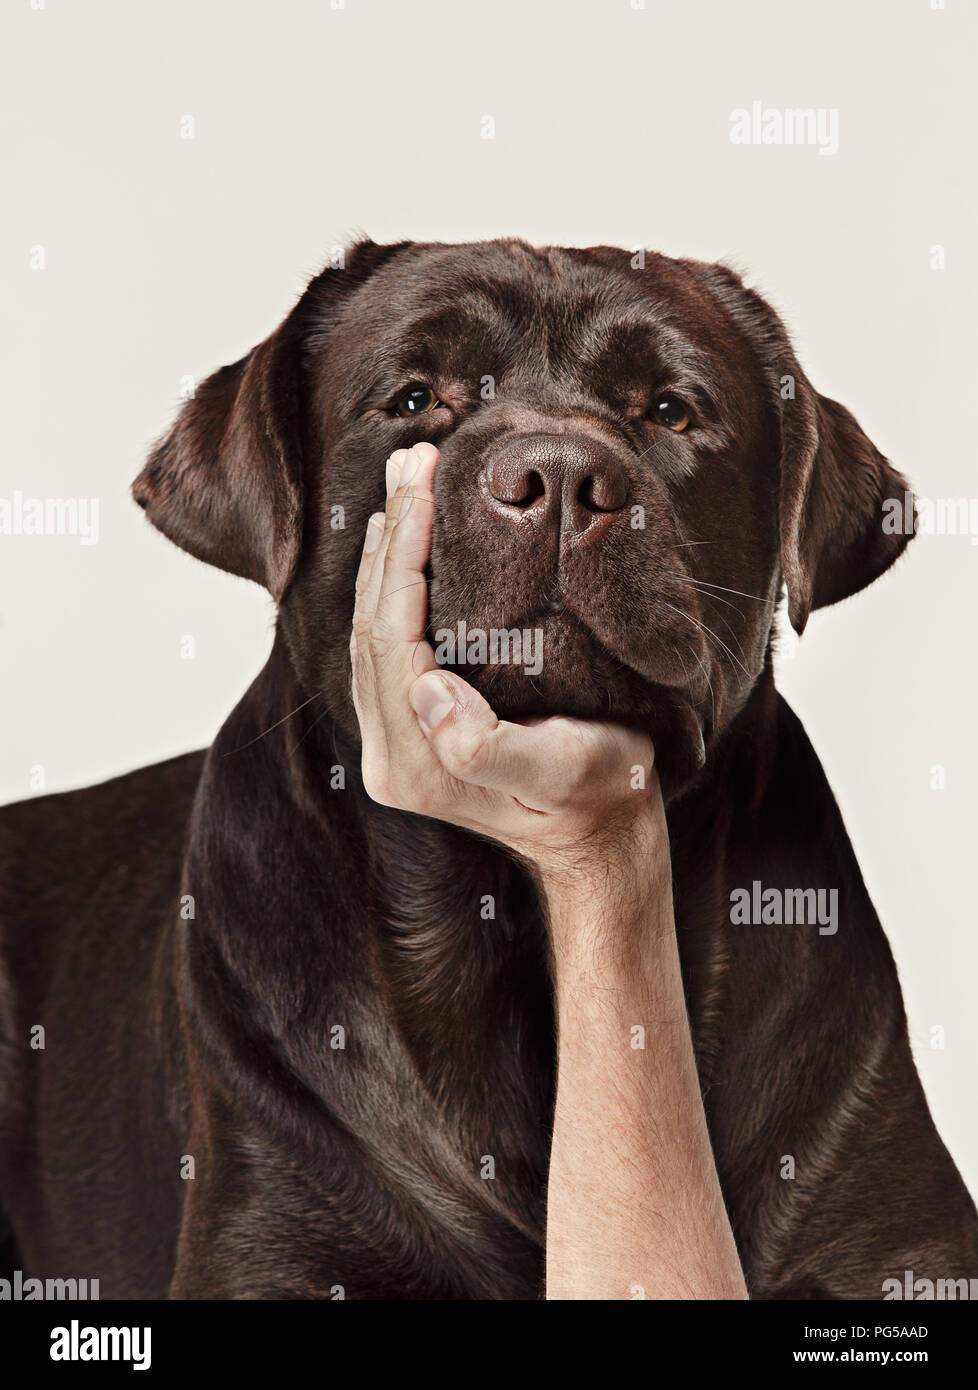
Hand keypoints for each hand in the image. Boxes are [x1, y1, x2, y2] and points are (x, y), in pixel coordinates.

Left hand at [350, 442, 665, 898]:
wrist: (603, 830)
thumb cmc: (601, 791)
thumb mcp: (563, 771)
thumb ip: (485, 746)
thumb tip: (425, 690)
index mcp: (417, 763)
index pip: (393, 638)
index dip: (404, 558)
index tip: (424, 489)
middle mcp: (391, 754)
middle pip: (373, 626)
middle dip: (391, 537)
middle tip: (412, 461)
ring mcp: (395, 742)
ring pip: (372, 628)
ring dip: (387, 551)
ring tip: (405, 481)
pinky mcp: (409, 727)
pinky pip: (386, 641)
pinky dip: (393, 582)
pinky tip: (403, 539)